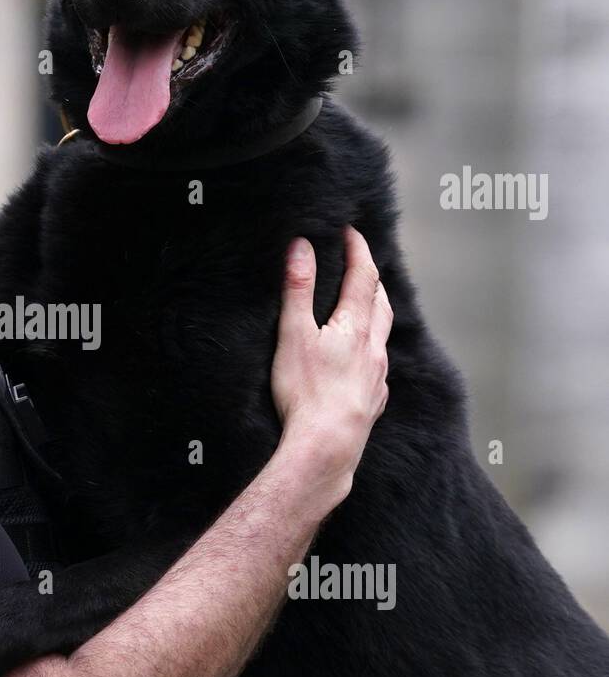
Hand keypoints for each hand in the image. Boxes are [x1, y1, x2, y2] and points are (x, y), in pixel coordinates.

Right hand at [270, 226, 391, 501]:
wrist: (328, 445)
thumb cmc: (306, 391)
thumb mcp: (293, 334)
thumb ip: (298, 289)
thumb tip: (302, 247)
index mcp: (355, 326)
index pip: (363, 276)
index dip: (357, 250)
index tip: (350, 231)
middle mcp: (374, 347)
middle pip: (381, 302)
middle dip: (373, 278)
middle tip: (362, 262)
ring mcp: (377, 375)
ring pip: (384, 333)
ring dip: (378, 311)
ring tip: (368, 304)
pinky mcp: (373, 400)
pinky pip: (380, 366)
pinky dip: (374, 350)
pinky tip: (366, 358)